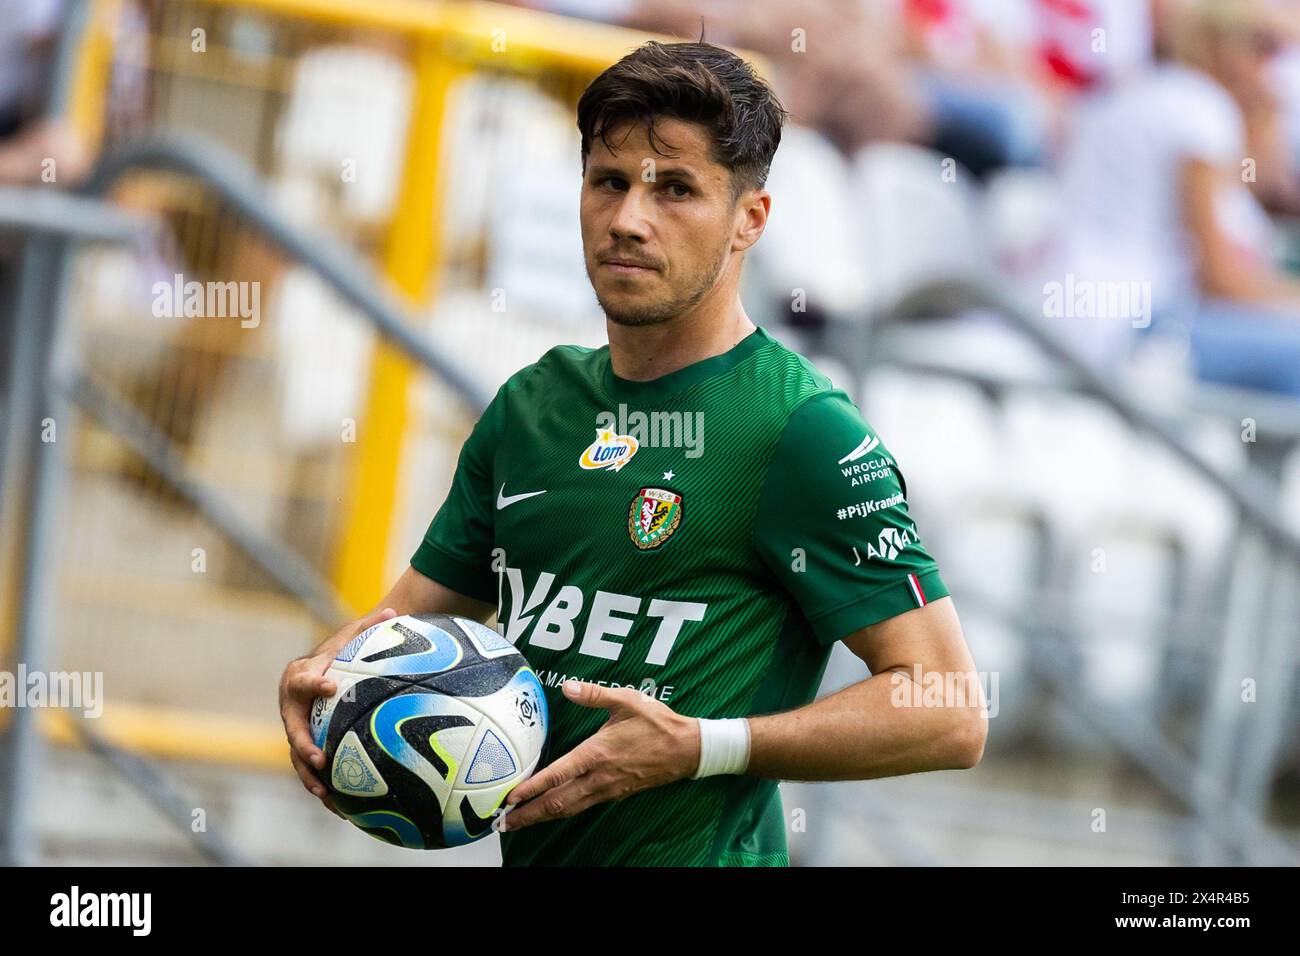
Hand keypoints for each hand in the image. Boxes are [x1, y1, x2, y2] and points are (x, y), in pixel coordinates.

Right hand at [279, 606, 396, 817]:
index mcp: (300, 676)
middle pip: (293, 728)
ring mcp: (296, 729)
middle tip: (320, 756)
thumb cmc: (341, 652)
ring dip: (310, 775)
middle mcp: (292, 707)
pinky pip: (311, 769)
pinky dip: (322, 785)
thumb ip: (369, 626)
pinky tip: (342, 807)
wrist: (324, 672)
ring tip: (326, 792)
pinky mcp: (306, 746)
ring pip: (298, 756)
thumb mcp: (353, 636)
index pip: (303, 679)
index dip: (315, 682)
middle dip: (303, 744)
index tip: (331, 684)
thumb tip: (395, 611)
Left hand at [499, 679, 700, 830]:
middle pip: (557, 802)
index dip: (532, 788)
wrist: (687, 749)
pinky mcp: (614, 793)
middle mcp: (599, 776)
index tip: (510, 797)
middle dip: (528, 814)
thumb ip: (594, 695)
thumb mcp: (626, 700)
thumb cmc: (657, 723)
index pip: (558, 775)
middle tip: (502, 823)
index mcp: (597, 753)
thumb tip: (567, 687)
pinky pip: (582, 807)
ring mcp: (607, 788)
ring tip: (518, 823)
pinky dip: (561, 812)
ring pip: (568, 808)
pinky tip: (551, 812)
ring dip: (541, 817)